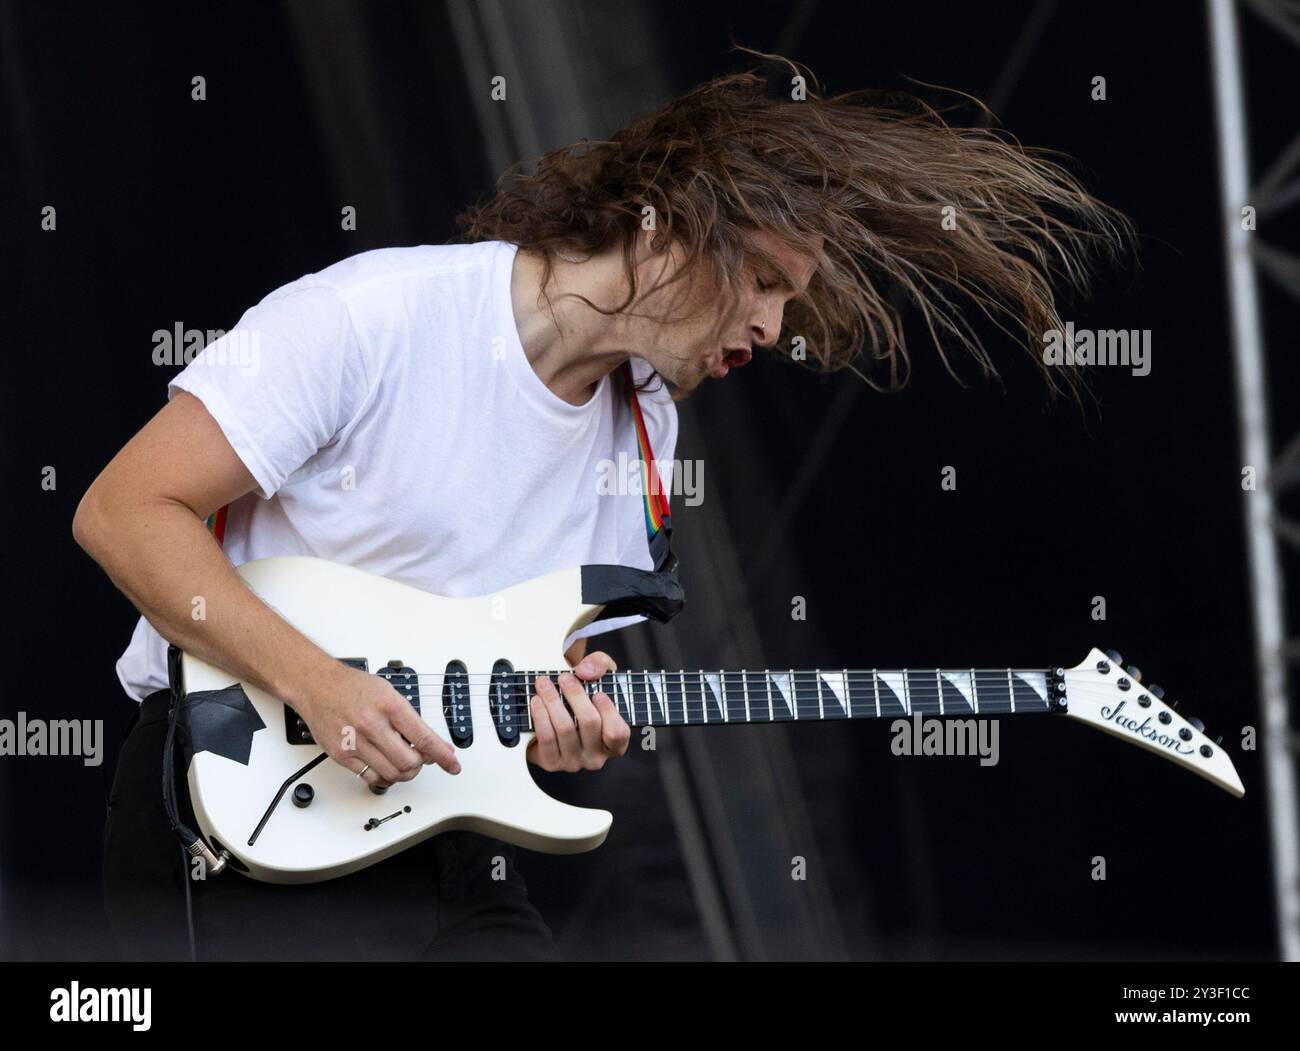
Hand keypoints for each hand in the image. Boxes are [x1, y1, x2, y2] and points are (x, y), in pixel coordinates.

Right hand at [299, 664, 460, 787]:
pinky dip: (385, 777)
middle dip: (421, 764)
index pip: (424, 738)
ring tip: (404, 763)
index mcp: (389, 706)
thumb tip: (432, 743)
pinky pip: (371, 777)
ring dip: (404, 773)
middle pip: (410, 762)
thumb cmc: (353, 687)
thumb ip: (410, 719)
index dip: (442, 755)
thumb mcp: (390, 693)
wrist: (317, 686)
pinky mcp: (342, 755)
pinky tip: (386, 767)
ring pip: (392, 774)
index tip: (452, 764)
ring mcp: (356, 742)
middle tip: (421, 759)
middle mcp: (372, 725)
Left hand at [527, 651, 629, 770]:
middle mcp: (596, 757)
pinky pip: (546, 739)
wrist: (558, 712)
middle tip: (564, 678)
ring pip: (565, 729)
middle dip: (575, 696)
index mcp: (615, 743)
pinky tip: (536, 702)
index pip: (617, 732)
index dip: (608, 711)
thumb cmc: (585, 696)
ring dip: (552, 702)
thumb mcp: (600, 675)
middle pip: (589, 723)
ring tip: (544, 684)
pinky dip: (540, 717)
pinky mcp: (552, 763)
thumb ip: (600, 664)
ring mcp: (574, 762)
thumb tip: (585, 672)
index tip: (597, 692)